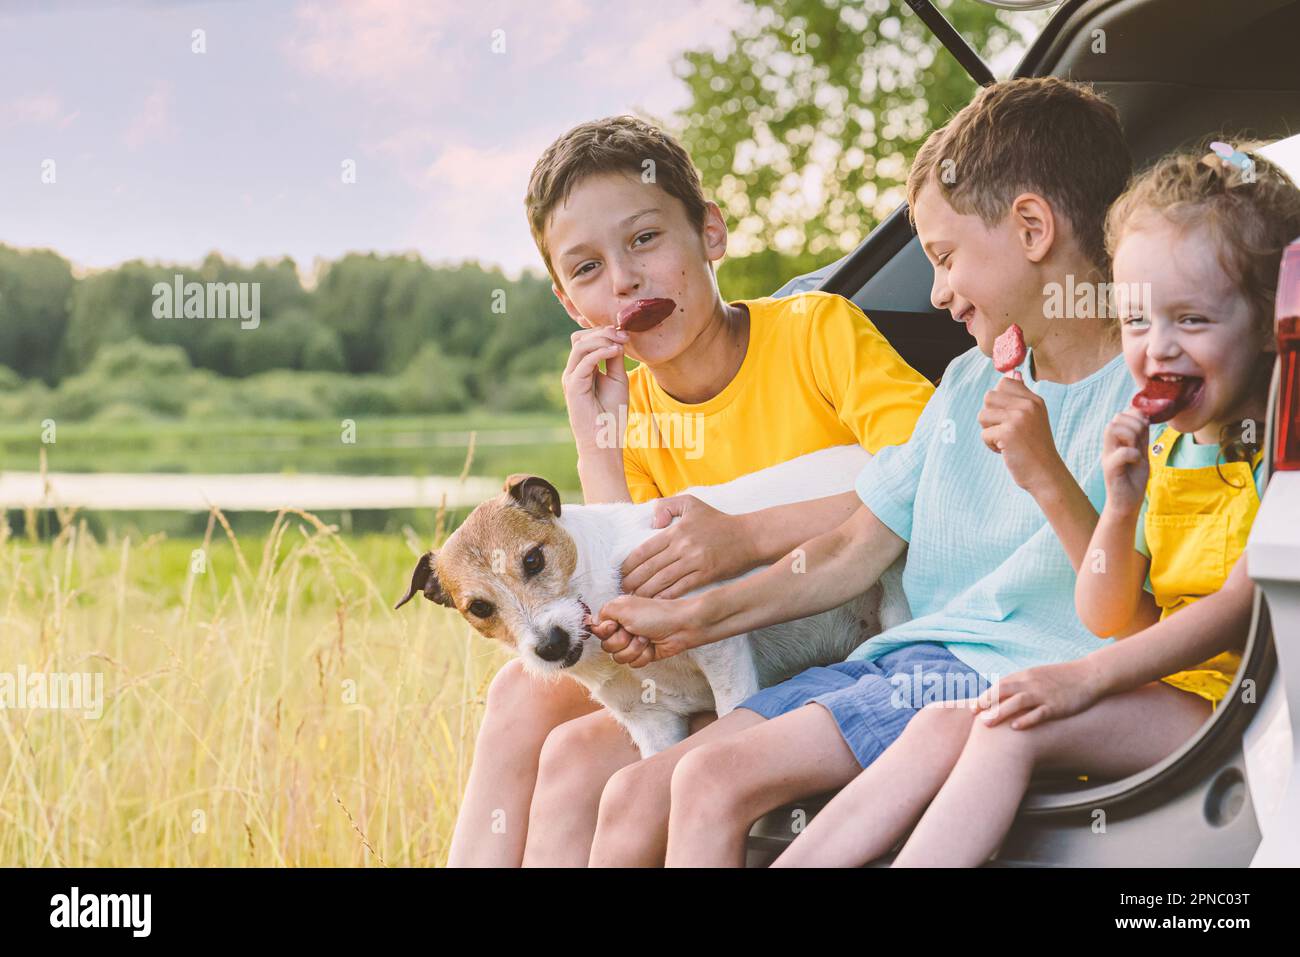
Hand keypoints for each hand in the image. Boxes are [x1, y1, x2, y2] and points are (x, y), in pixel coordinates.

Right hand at [562, 326, 629, 453]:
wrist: (604, 438)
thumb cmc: (611, 412)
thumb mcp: (617, 379)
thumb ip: (614, 359)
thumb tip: (617, 338)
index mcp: (583, 368)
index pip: (586, 339)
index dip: (604, 332)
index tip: (626, 334)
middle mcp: (574, 370)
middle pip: (580, 338)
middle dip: (602, 332)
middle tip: (623, 335)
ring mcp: (571, 377)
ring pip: (580, 345)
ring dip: (602, 340)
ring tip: (620, 343)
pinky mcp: (572, 386)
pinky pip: (584, 362)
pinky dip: (600, 353)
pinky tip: (615, 352)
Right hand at [587, 594, 702, 667]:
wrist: (681, 627)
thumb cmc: (654, 614)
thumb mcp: (623, 607)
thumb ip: (602, 613)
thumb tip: (591, 623)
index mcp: (616, 615)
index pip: (597, 630)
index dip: (605, 631)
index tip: (615, 626)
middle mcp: (622, 628)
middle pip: (606, 647)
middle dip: (621, 641)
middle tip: (635, 631)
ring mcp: (632, 643)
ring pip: (619, 658)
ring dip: (633, 649)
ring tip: (646, 639)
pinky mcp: (643, 655)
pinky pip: (633, 664)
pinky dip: (643, 656)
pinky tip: (652, 647)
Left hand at [620, 496, 755, 597]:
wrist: (748, 536)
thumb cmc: (717, 520)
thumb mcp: (691, 504)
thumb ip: (667, 506)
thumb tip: (652, 522)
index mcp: (676, 531)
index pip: (644, 550)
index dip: (629, 565)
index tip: (620, 574)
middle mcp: (683, 546)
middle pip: (650, 568)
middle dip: (632, 582)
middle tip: (622, 591)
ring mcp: (695, 562)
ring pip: (662, 580)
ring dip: (645, 592)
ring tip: (634, 599)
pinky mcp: (706, 575)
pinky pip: (681, 589)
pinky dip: (665, 598)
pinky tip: (655, 604)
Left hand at [974, 658, 1103, 729]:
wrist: (1090, 675)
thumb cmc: (1063, 678)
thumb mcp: (1039, 677)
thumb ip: (1022, 685)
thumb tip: (1005, 696)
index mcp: (1026, 676)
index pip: (1000, 685)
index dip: (985, 696)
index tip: (972, 707)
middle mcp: (1032, 683)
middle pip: (1004, 691)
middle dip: (987, 702)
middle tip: (973, 714)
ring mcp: (1044, 694)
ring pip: (1017, 702)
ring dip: (1000, 712)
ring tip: (986, 724)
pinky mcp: (1057, 705)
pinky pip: (1039, 713)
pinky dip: (1026, 719)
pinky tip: (1015, 727)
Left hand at [978, 373, 1062, 492]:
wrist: (1046, 474)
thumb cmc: (1035, 447)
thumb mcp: (1034, 417)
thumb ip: (1021, 396)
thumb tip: (1013, 372)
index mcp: (1034, 400)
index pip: (1004, 383)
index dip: (999, 401)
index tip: (1009, 417)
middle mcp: (1028, 405)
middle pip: (989, 397)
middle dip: (991, 416)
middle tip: (1006, 431)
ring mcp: (1018, 418)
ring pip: (982, 414)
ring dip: (989, 431)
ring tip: (1006, 441)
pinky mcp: (1008, 433)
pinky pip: (984, 434)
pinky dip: (991, 445)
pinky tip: (1006, 451)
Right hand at [1101, 406, 1149, 515]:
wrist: (1127, 503)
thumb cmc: (1133, 480)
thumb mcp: (1141, 453)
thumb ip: (1141, 437)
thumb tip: (1145, 417)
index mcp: (1117, 442)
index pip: (1120, 416)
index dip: (1135, 416)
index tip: (1146, 426)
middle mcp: (1110, 447)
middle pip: (1115, 419)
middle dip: (1134, 423)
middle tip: (1142, 438)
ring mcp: (1108, 457)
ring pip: (1113, 429)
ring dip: (1132, 435)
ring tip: (1138, 449)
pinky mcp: (1110, 469)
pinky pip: (1122, 452)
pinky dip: (1133, 454)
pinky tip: (1137, 461)